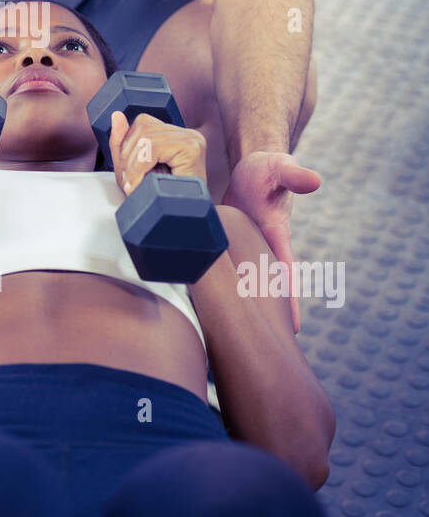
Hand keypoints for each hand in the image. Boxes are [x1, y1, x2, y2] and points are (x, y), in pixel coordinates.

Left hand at [109, 111, 208, 195]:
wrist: (183, 224)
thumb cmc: (161, 201)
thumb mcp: (134, 169)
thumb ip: (123, 143)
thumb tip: (116, 115)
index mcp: (177, 136)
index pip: (142, 123)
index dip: (126, 144)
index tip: (126, 172)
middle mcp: (188, 134)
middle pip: (142, 127)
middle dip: (126, 155)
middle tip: (128, 182)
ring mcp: (192, 139)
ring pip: (145, 137)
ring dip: (132, 165)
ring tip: (134, 185)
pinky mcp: (192, 148)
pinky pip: (153, 147)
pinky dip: (139, 168)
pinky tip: (140, 184)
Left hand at [221, 151, 320, 332]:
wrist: (250, 166)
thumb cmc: (267, 168)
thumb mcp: (279, 168)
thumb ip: (294, 174)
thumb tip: (315, 179)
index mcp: (277, 236)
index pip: (286, 273)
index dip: (290, 301)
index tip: (294, 329)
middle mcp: (262, 249)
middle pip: (264, 289)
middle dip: (267, 318)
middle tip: (264, 350)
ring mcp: (243, 250)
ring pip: (241, 285)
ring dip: (238, 308)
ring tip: (230, 342)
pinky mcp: (225, 246)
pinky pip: (221, 272)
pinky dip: (216, 288)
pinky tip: (201, 307)